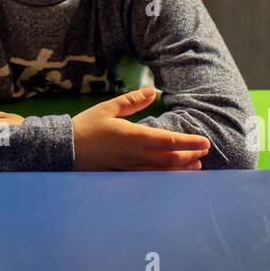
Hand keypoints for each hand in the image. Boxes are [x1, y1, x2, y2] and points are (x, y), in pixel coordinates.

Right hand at [72, 87, 210, 170]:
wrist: (63, 150)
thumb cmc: (85, 127)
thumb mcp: (107, 108)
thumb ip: (131, 101)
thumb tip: (152, 92)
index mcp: (131, 136)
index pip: (167, 140)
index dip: (188, 142)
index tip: (204, 142)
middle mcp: (133, 154)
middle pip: (169, 158)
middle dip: (189, 155)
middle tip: (205, 152)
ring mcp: (129, 168)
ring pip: (161, 171)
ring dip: (181, 168)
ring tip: (196, 166)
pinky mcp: (123, 175)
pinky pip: (149, 178)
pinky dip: (165, 177)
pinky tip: (172, 176)